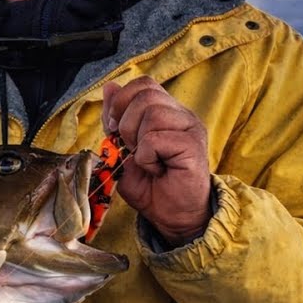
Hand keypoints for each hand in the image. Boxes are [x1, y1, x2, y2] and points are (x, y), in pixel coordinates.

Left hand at [101, 77, 211, 247]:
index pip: (143, 84)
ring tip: (148, 161)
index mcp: (168, 111)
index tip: (114, 130)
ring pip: (151, 113)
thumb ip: (116, 120)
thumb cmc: (152, 187)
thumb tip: (109, 87)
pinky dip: (147, 158)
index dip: (121, 102)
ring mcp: (190, 128)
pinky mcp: (194, 146)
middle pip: (145, 94)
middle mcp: (182, 115)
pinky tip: (157, 170)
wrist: (174, 217)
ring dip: (138, 142)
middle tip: (132, 149)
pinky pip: (155, 139)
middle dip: (126, 123)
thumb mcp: (123, 150)